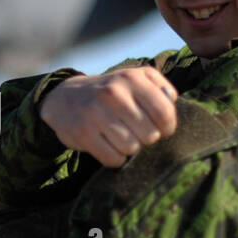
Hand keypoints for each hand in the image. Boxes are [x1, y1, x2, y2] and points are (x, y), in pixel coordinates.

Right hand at [38, 66, 177, 167]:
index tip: (160, 128)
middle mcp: (113, 93)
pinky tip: (109, 146)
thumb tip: (171, 101)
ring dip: (129, 148)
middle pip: (149, 134)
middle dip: (146, 138)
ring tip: (121, 137)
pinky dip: (115, 158)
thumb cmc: (111, 92)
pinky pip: (113, 158)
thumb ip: (159, 87)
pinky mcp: (83, 133)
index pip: (164, 113)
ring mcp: (96, 113)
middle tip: (136, 132)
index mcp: (131, 79)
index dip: (167, 127)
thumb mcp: (135, 78)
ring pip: (131, 148)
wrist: (66, 98)